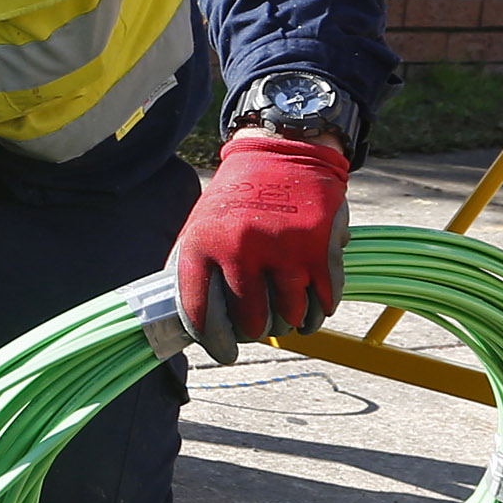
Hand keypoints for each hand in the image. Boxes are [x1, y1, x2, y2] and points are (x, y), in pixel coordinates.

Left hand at [173, 132, 349, 364]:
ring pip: (289, 315)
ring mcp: (282, 249)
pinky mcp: (318, 247)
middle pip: (249, 322)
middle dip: (256, 331)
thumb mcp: (200, 226)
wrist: (282, 150)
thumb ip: (193, 270)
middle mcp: (239, 249)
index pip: (201, 313)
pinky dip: (320, 310)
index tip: (225, 353)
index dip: (213, 341)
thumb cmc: (236, 197)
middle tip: (259, 329)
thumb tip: (180, 322)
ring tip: (288, 319)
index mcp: (202, 246)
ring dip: (290, 322)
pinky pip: (323, 300)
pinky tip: (313, 308)